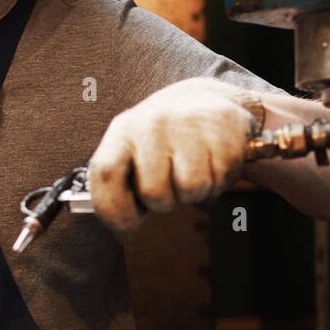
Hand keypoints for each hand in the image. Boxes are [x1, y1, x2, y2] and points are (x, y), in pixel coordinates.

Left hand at [88, 77, 264, 236]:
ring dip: (193, 194)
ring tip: (192, 173)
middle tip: (170, 184)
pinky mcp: (224, 127)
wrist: (203, 100)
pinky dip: (219, 182)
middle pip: (155, 193)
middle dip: (164, 202)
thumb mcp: (133, 152)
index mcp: (123, 131)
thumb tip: (123, 228)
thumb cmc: (161, 140)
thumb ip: (122, 186)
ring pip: (191, 190)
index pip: (105, 173)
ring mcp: (190, 123)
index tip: (124, 230)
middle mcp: (153, 123)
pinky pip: (222, 179)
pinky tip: (211, 164)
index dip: (112, 211)